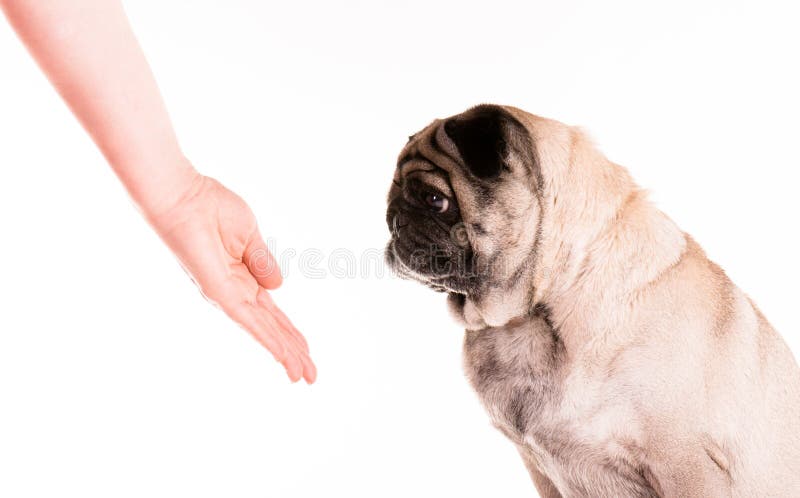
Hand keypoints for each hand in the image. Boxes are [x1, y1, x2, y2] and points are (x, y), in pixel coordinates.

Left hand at [149, 172, 315, 383]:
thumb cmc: (211, 208)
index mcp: (243, 278)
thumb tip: (279, 287)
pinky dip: (267, 339)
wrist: (184, 197)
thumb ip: (265, 262)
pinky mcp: (219, 292)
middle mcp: (234, 292)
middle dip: (292, 352)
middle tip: (311, 376)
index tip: (307, 351)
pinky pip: (248, 320)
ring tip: (304, 375)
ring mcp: (226, 295)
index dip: (290, 332)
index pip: (271, 313)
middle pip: (270, 328)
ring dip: (285, 353)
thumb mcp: (250, 235)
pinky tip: (282, 355)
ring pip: (262, 331)